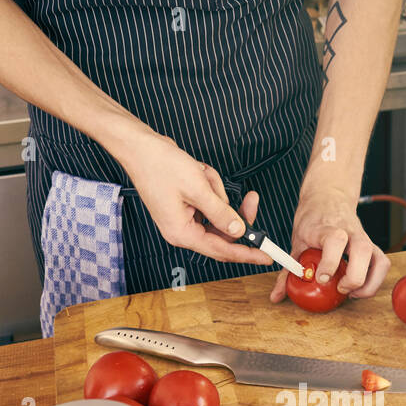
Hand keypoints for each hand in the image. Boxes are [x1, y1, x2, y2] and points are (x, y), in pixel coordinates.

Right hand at [115, 128, 270, 264]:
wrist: (140, 147)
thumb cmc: (161, 166)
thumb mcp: (198, 189)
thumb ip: (221, 213)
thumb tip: (239, 231)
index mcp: (182, 233)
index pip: (221, 250)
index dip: (246, 254)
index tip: (266, 257)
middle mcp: (182, 231)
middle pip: (222, 232)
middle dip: (234, 212)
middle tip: (252, 198)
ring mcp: (183, 218)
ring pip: (217, 212)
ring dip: (216, 191)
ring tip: (201, 173)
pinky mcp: (185, 206)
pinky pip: (209, 201)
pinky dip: (209, 186)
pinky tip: (198, 172)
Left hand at [269, 183, 389, 302]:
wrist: (328, 197)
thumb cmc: (312, 222)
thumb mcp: (296, 242)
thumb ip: (287, 271)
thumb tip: (276, 296)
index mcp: (327, 228)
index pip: (334, 240)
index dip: (330, 261)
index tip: (322, 278)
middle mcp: (350, 232)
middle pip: (363, 251)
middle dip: (354, 276)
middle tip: (339, 288)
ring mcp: (364, 239)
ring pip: (379, 260)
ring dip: (369, 283)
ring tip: (353, 293)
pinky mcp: (372, 246)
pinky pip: (382, 264)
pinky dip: (375, 280)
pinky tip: (359, 288)